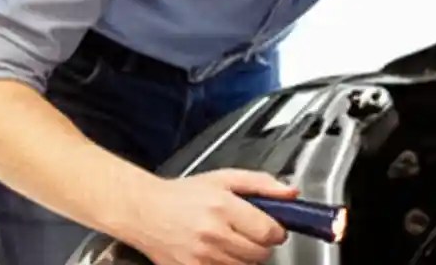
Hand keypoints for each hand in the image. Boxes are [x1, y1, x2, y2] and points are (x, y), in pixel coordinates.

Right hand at [124, 168, 298, 264]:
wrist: (144, 211)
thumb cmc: (183, 194)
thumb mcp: (225, 178)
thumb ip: (262, 183)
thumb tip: (291, 193)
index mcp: (224, 207)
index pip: (269, 232)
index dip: (277, 232)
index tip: (273, 229)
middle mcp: (213, 234)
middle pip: (260, 254)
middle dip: (262, 245)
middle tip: (251, 234)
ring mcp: (201, 257)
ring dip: (245, 258)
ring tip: (231, 242)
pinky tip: (219, 253)